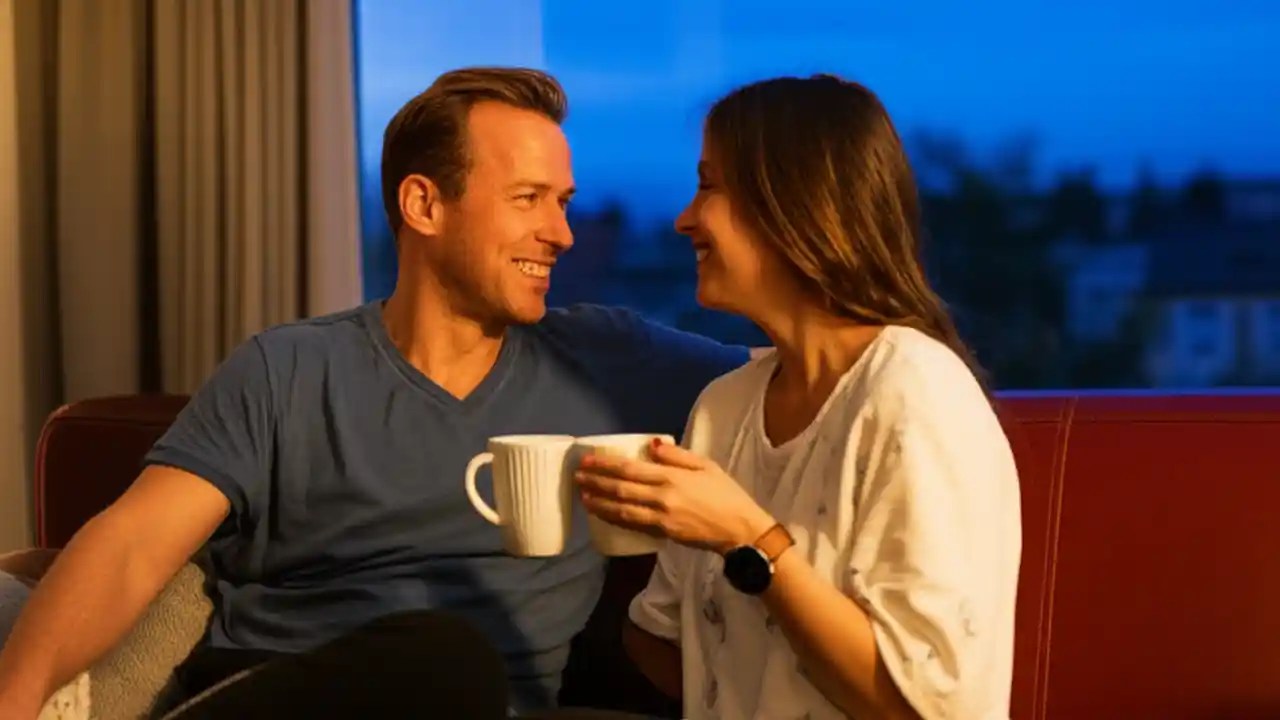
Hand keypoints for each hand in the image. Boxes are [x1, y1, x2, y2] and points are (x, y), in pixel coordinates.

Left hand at [575, 439, 775, 552]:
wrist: (740, 529)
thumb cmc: (726, 494)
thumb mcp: (706, 465)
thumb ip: (677, 455)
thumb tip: (649, 444)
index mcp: (672, 477)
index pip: (630, 469)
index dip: (605, 465)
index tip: (587, 461)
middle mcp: (662, 497)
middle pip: (620, 489)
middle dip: (595, 482)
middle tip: (577, 476)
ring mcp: (661, 518)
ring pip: (621, 511)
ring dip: (599, 503)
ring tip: (583, 496)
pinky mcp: (663, 534)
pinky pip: (633, 525)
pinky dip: (615, 519)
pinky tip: (604, 514)